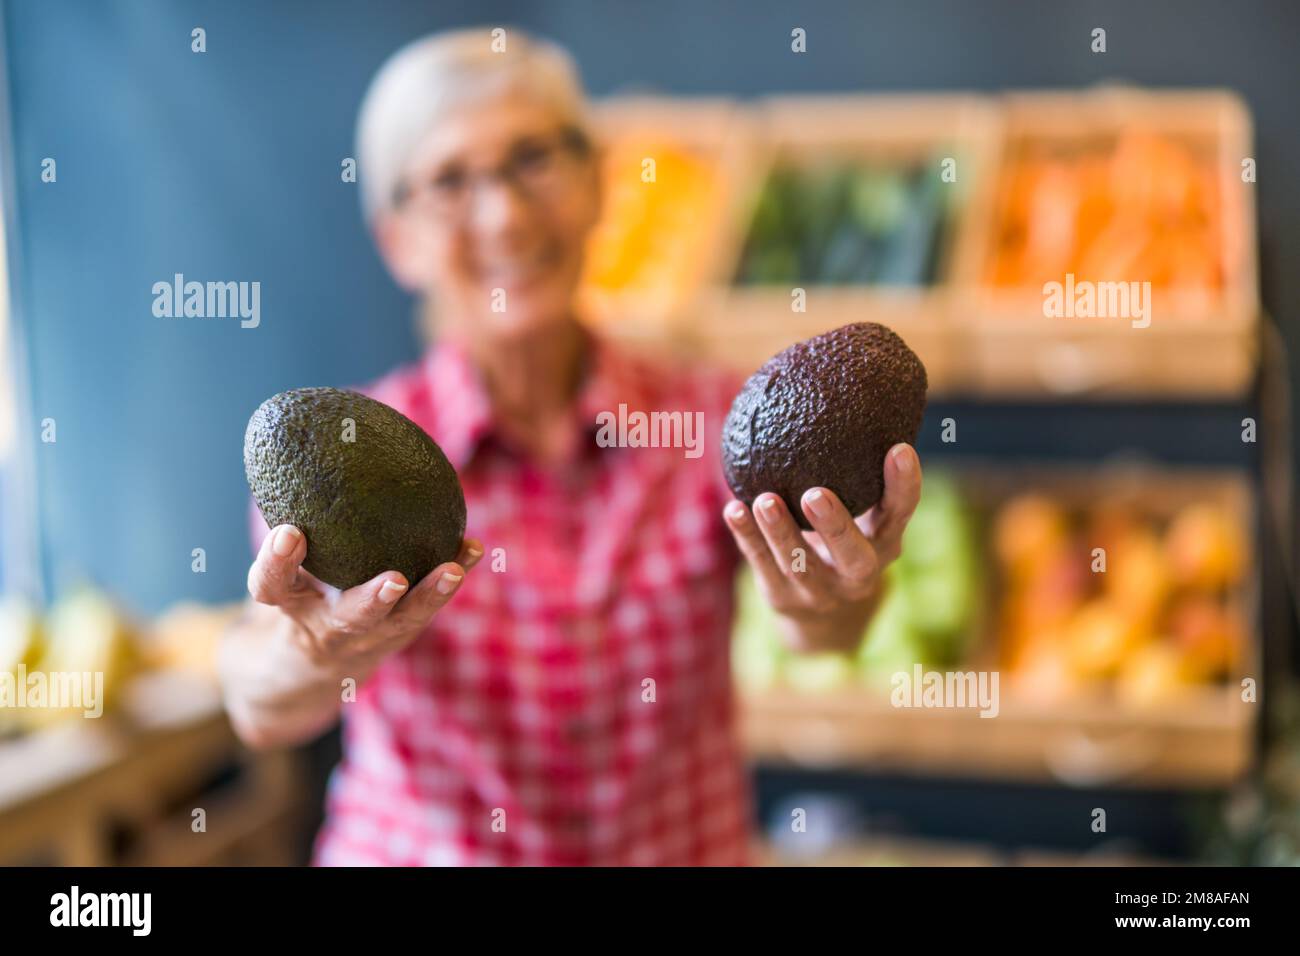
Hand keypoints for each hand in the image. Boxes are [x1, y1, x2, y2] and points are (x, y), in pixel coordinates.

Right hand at [246, 523, 482, 672]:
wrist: (315, 659)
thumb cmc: (298, 589)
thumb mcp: (282, 566)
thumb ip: (288, 528)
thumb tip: (301, 446)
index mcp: (289, 603)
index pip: (272, 585)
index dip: (278, 562)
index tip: (290, 532)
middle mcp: (329, 624)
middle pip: (351, 617)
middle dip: (373, 600)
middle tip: (395, 580)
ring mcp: (371, 633)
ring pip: (403, 619)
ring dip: (430, 594)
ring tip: (452, 570)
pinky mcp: (402, 629)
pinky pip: (430, 603)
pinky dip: (452, 576)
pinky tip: (474, 547)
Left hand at [723, 443, 921, 651]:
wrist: (825, 615)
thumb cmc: (845, 539)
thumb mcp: (861, 512)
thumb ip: (856, 470)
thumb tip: (845, 392)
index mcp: (886, 543)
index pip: (901, 514)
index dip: (904, 485)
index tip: (899, 447)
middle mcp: (860, 573)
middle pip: (852, 555)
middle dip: (834, 527)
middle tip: (815, 494)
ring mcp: (821, 592)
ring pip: (800, 566)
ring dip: (781, 533)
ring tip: (764, 500)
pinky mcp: (784, 600)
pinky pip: (762, 567)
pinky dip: (748, 538)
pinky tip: (734, 509)